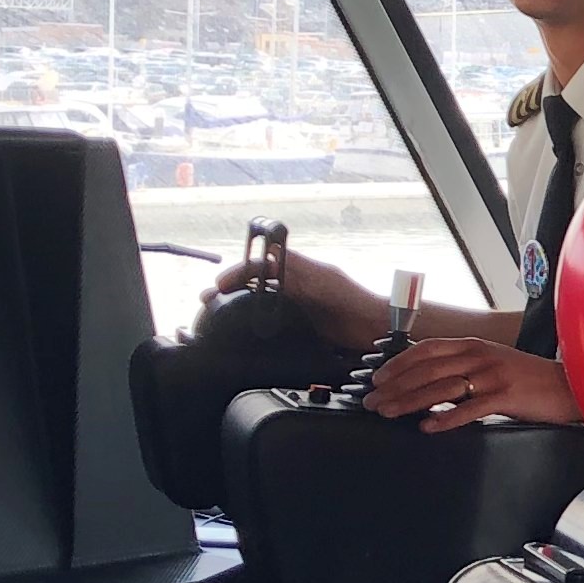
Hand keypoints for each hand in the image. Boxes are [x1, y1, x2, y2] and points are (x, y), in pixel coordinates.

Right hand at [218, 250, 383, 349]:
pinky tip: (241, 334)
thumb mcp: (322, 278)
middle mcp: (294, 287)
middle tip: (208, 300)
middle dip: (229, 289)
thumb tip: (268, 248)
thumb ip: (296, 265)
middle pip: (254, 284)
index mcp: (297, 271)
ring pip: (258, 304)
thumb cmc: (352, 299)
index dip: (237, 273)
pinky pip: (271, 326)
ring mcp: (296, 308)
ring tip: (215, 315)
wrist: (375, 330)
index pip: (259, 266)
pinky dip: (252, 326)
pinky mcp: (301, 330)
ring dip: (237, 307)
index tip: (219, 286)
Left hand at [363, 338, 581, 430]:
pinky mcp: (507, 396)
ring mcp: (493, 376)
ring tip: (388, 412)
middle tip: (372, 401)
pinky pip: (470, 409)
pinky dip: (446, 418)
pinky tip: (427, 427)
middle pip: (427, 369)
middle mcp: (481, 356)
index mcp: (475, 345)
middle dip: (395, 386)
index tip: (377, 378)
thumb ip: (464, 366)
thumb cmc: (530, 379)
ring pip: (442, 388)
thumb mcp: (494, 363)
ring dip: (410, 401)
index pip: (427, 349)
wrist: (570, 386)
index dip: (398, 363)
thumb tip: (429, 380)